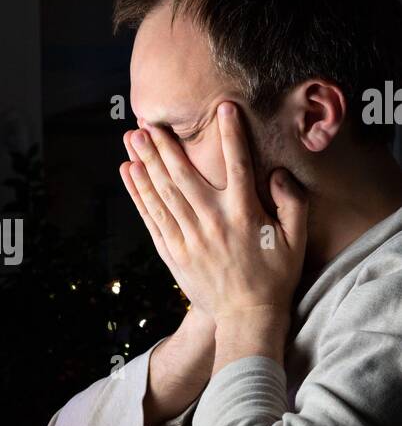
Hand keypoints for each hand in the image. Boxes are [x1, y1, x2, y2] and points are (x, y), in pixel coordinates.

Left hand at [119, 103, 307, 323]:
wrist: (246, 317)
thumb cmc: (274, 275)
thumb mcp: (296, 240)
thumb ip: (292, 202)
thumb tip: (278, 172)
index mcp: (245, 215)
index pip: (238, 165)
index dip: (231, 135)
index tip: (223, 108)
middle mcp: (213, 223)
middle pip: (184, 176)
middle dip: (164, 146)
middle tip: (148, 121)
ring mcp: (189, 238)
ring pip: (162, 193)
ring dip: (145, 163)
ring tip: (131, 138)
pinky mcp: (173, 252)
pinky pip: (151, 217)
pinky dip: (138, 194)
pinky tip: (128, 173)